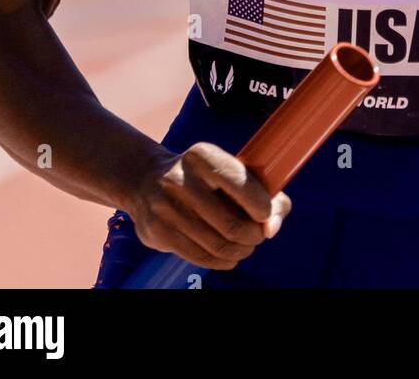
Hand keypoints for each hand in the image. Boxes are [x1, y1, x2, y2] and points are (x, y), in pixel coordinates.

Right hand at [129, 143, 291, 268]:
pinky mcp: (157, 232)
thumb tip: (273, 227)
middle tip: (258, 235)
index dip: (263, 208)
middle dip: (254, 236)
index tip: (266, 215)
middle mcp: (180, 179)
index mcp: (202, 156)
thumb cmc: (203, 178)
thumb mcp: (228, 169)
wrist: (146, 181)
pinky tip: (228, 256)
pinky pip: (200, 257)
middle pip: (232, 224)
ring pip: (218, 245)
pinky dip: (223, 261)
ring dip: (241, 251)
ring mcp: (165, 207)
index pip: (242, 184)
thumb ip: (264, 191)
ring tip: (245, 246)